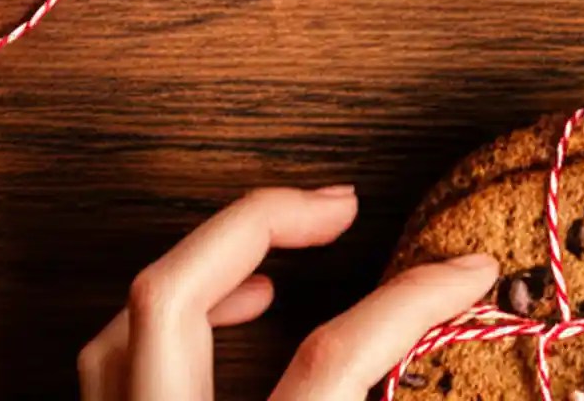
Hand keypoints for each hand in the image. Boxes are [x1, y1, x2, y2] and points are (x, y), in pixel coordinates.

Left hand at [78, 186, 498, 400]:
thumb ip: (393, 399)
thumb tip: (465, 367)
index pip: (334, 358)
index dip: (412, 299)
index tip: (467, 271)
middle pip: (175, 296)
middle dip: (259, 224)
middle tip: (338, 203)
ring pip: (126, 323)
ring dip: (206, 265)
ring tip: (275, 259)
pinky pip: (116, 364)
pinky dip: (168, 323)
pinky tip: (225, 324)